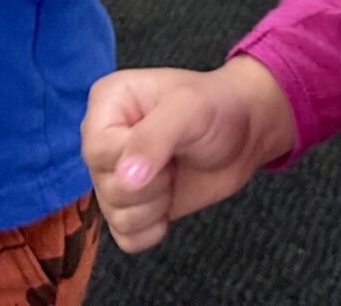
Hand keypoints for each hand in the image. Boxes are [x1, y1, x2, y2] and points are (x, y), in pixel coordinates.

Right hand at [82, 59, 294, 252]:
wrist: (244, 133)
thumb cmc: (217, 107)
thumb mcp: (189, 109)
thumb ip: (154, 138)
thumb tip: (126, 178)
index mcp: (106, 103)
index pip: (96, 150)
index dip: (132, 159)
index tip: (168, 146)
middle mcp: (102, 140)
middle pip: (106, 187)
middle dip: (152, 184)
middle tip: (175, 159)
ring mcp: (114, 175)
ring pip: (115, 216)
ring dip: (155, 205)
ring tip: (174, 174)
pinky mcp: (130, 206)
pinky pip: (126, 237)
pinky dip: (152, 229)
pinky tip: (170, 201)